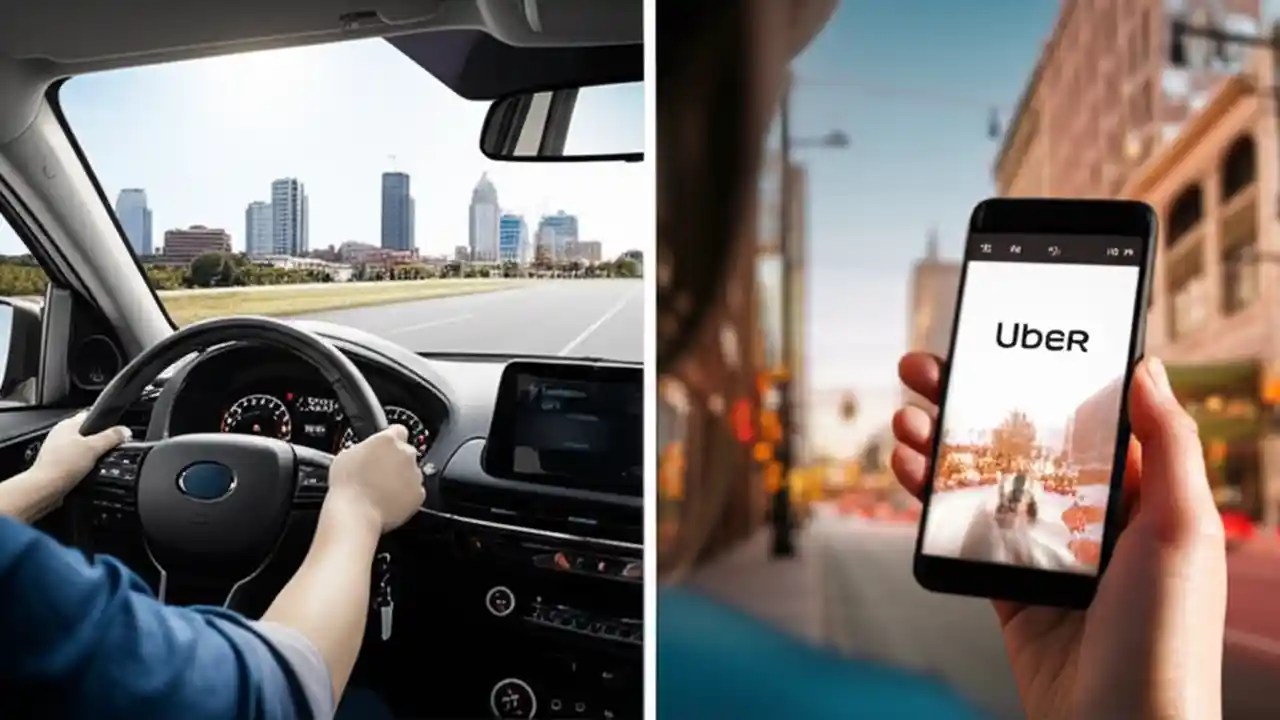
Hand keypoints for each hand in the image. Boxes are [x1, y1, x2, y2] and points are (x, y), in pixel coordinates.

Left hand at [30, 410, 131, 494]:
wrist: (45, 490)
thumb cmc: (62, 466)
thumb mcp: (95, 448)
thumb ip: (112, 437)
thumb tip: (125, 431)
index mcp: (67, 424)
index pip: (91, 416)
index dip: (106, 423)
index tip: (117, 432)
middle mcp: (59, 435)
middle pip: (88, 434)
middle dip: (99, 443)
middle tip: (107, 451)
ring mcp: (57, 450)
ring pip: (82, 449)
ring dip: (90, 456)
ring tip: (95, 464)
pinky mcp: (57, 465)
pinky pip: (76, 462)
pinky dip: (82, 467)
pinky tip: (86, 473)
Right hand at [326, 425, 423, 532]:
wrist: (355, 515)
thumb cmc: (347, 486)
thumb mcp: (346, 455)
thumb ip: (363, 447)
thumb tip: (365, 450)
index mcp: (388, 440)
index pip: (398, 430)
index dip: (390, 439)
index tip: (384, 448)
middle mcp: (406, 454)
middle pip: (405, 452)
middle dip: (395, 460)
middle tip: (378, 473)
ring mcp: (415, 474)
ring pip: (411, 472)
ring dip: (401, 478)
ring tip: (381, 490)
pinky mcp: (419, 493)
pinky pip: (415, 491)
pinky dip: (406, 495)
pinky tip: (389, 500)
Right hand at [892, 353, 1225, 719]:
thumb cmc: (1168, 640)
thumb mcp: (1184, 531)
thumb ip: (1169, 445)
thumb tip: (1148, 366)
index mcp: (1143, 494)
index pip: (1084, 416)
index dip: (1040, 374)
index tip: (1000, 339)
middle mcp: (1092, 515)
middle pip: (1021, 440)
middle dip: (971, 400)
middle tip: (926, 367)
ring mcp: (1046, 548)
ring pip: (983, 478)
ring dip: (939, 442)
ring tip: (903, 416)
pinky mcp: (1007, 582)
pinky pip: (961, 527)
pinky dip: (931, 496)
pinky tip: (907, 469)